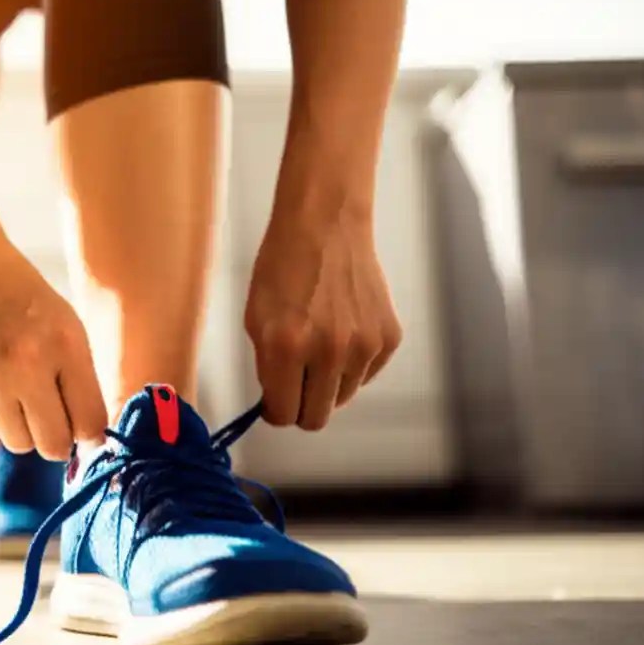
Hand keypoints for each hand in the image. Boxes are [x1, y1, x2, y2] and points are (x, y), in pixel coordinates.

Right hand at [0, 244, 106, 458]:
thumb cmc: (27, 300)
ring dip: (26, 429)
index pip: (89, 423)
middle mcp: (25, 365)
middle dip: (59, 440)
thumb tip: (88, 439)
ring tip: (23, 398)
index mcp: (64, 347)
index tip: (85, 428)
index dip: (90, 434)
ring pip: (18, 443)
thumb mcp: (68, 327)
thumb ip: (82, 381)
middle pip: (52, 445)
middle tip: (55, 421)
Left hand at [244, 197, 401, 430]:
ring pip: (343, 398)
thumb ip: (266, 368)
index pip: (284, 414)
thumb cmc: (283, 268)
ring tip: (317, 344)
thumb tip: (278, 405)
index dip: (275, 411)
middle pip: (316, 417)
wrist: (325, 226)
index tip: (274, 401)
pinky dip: (351, 364)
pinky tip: (340, 330)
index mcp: (286, 346)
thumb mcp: (255, 319)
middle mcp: (328, 351)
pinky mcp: (388, 338)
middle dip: (301, 406)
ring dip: (327, 383)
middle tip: (294, 383)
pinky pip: (366, 375)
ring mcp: (363, 345)